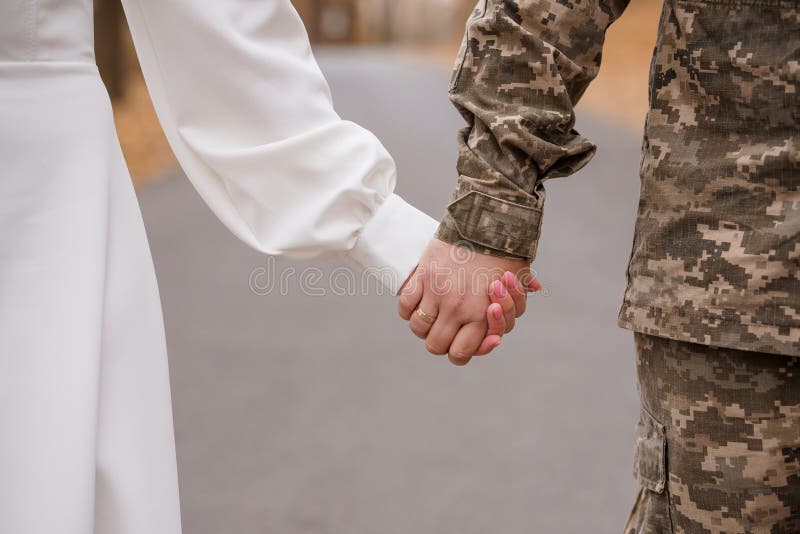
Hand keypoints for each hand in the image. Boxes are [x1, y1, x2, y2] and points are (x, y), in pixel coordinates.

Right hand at [398, 239, 538, 364]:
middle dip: (439, 342)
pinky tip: (418, 302)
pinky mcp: (422, 276)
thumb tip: (497, 336)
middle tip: (444, 329)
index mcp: (480, 315)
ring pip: (418, 328)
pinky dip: (408, 308)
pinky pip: (405, 305)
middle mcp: (457, 309)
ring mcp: (437, 293)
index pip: (460, 354)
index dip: (458, 353)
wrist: (485, 222)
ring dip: (422, 325)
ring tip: (431, 314)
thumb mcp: (516, 285)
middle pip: (435, 346)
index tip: (459, 342)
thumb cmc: (504, 253)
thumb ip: (510, 311)